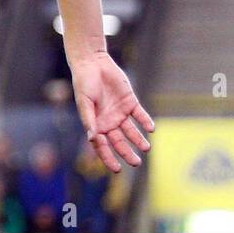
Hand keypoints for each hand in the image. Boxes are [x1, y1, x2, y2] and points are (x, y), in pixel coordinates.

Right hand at [69, 50, 154, 172]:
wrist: (93, 63)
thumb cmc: (83, 83)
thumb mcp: (84, 102)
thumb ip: (89, 119)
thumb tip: (92, 138)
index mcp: (95, 124)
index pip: (102, 145)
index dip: (108, 158)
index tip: (117, 169)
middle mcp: (109, 121)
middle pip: (119, 142)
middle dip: (127, 153)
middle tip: (136, 163)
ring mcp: (120, 112)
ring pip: (132, 131)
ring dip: (139, 140)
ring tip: (146, 148)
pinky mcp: (130, 102)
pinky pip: (140, 115)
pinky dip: (145, 122)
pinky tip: (150, 129)